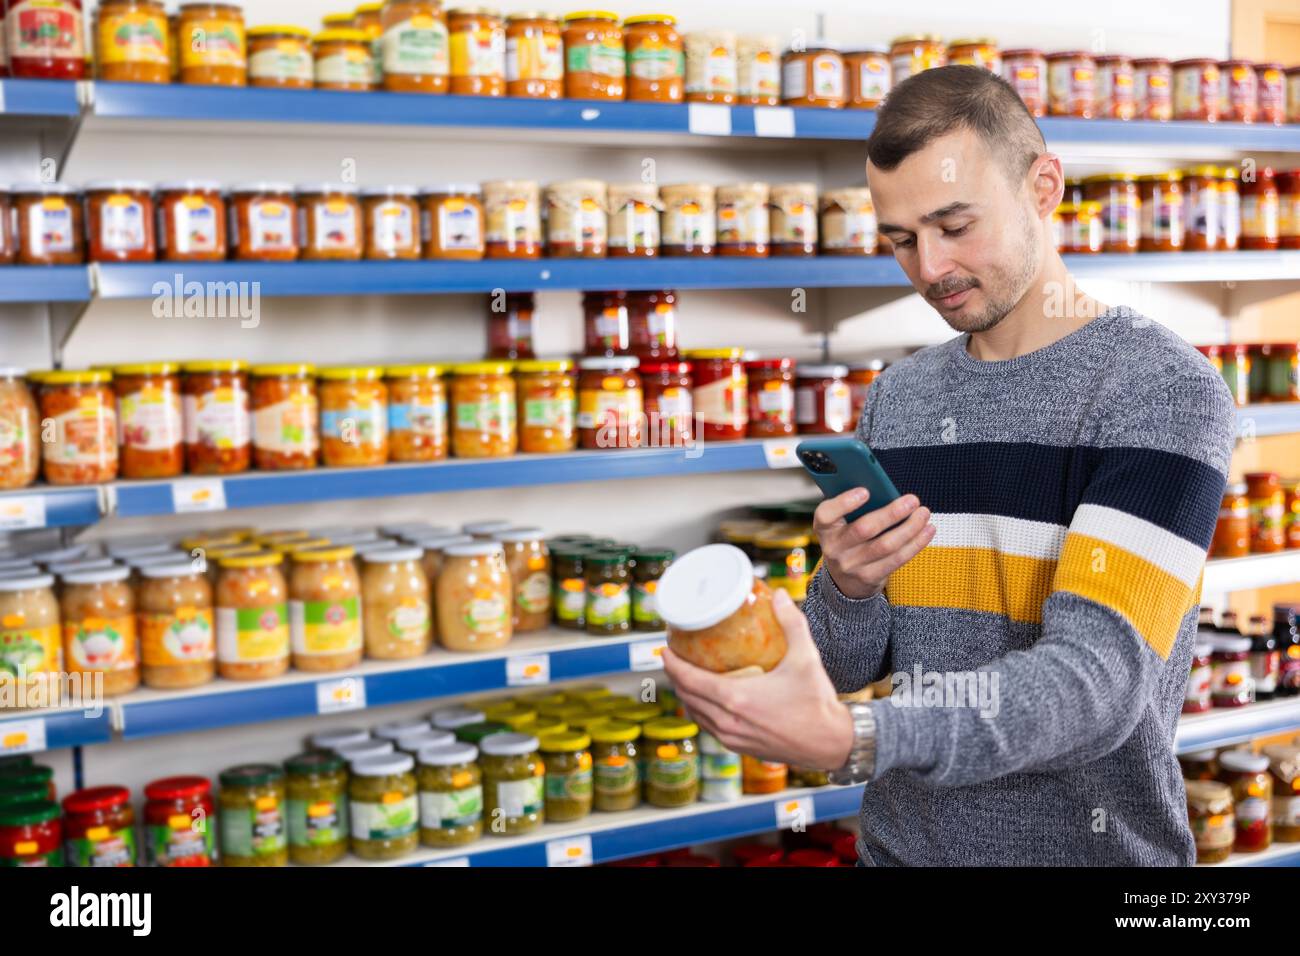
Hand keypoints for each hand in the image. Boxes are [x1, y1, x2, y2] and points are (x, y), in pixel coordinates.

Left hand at [662, 589, 854, 769]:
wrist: (831, 744)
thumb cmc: (817, 702)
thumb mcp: (806, 657)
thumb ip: (792, 622)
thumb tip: (779, 595)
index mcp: (736, 699)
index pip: (688, 680)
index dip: (672, 664)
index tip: (664, 648)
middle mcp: (727, 721)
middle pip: (686, 696)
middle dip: (676, 676)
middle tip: (675, 656)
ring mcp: (732, 738)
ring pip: (696, 714)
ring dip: (686, 695)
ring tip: (687, 675)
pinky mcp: (739, 748)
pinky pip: (709, 727)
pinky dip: (701, 711)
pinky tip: (707, 699)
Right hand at [813, 488, 934, 599]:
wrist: (844, 581)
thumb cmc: (849, 539)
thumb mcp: (843, 524)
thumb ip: (857, 508)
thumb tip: (888, 492)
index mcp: (824, 528)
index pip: (825, 515)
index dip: (844, 503)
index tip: (865, 491)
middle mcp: (834, 548)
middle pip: (864, 528)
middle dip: (891, 513)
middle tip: (912, 500)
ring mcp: (851, 566)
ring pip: (885, 545)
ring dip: (909, 528)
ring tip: (924, 513)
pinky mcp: (870, 577)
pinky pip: (897, 559)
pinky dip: (916, 543)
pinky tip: (928, 530)